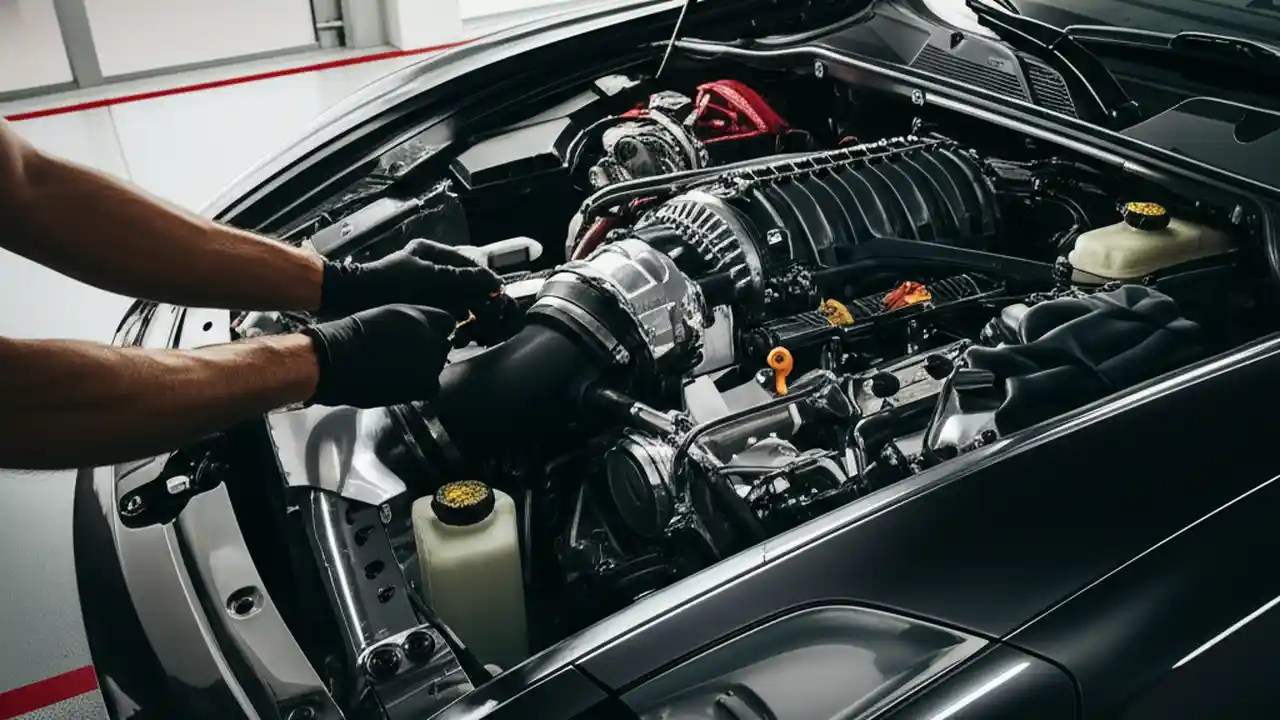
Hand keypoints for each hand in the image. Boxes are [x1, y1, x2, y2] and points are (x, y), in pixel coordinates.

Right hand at [301, 304, 454, 407]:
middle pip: (443, 346)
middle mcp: (429, 335)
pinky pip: (432, 387)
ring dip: (424, 370)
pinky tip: (399, 385)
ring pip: (438, 366)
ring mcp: (429, 360)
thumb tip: (424, 333)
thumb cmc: (350, 336)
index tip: (424, 340)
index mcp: (419, 315)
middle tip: (406, 361)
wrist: (335, 359)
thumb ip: (410, 323)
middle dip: (430, 352)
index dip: (436, 332)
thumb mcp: (385, 316)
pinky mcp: (425, 384)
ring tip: (397, 373)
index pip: (447, 323)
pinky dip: (420, 389)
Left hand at [318, 238, 501, 316]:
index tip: (497, 290)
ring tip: (473, 316)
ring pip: (452, 295)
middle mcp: (427, 266)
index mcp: (429, 252)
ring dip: (464, 305)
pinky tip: (455, 322)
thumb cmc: (387, 281)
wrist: (352, 297)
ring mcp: (422, 285)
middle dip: (474, 293)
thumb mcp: (427, 275)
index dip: (482, 276)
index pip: (465, 262)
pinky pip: (441, 306)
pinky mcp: (417, 301)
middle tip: (487, 307)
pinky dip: (450, 313)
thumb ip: (458, 278)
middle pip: (461, 280)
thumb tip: (489, 281)